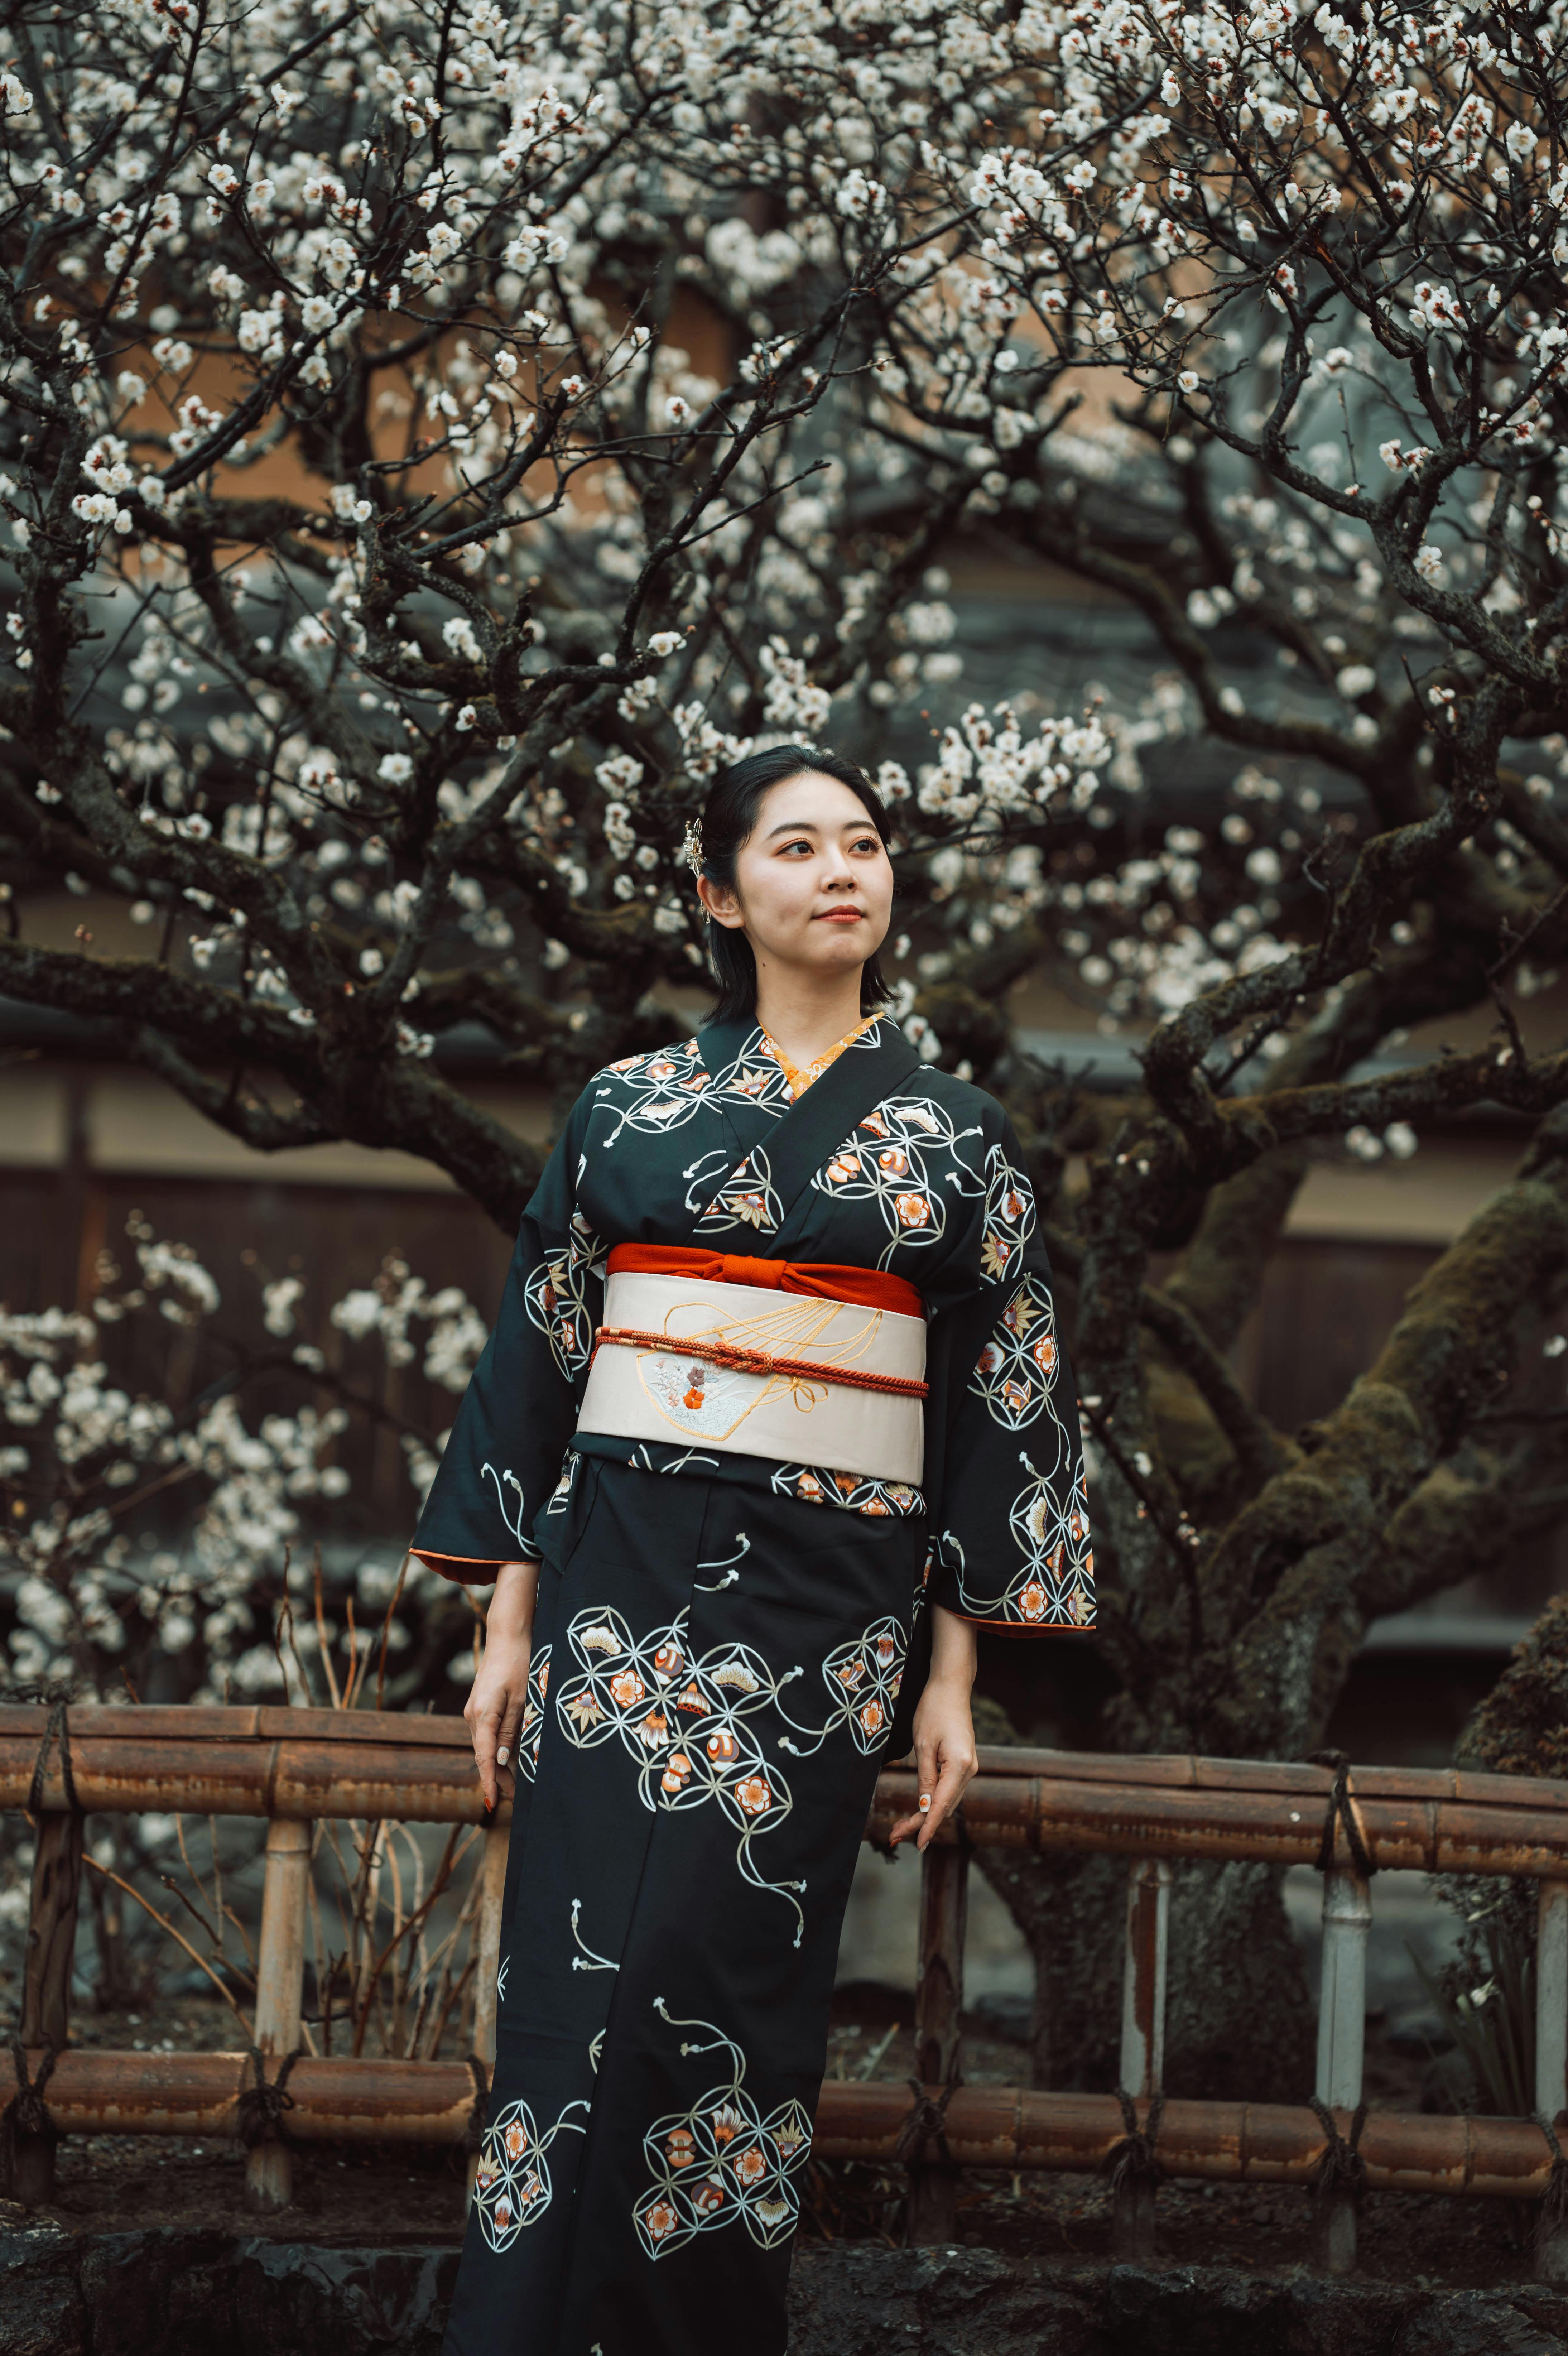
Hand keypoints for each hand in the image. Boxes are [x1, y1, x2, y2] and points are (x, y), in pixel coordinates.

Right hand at [464, 1560, 539, 1811]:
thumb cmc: (518, 1664)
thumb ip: (510, 1731)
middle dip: (497, 1778)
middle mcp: (472, 1716)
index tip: (491, 1804)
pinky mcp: (480, 1706)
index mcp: (481, 1716)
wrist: (508, 1636)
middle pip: (483, 1756)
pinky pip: (487, 1734)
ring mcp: (474, 1711)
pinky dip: (497, 1748)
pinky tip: (512, 1757)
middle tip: (517, 1797)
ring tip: (517, 1783)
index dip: (488, 1783)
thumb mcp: (521, 1700)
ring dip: (499, 1764)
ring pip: (485, 1746)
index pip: (482, 1758)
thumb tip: (501, 1760)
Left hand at [888, 1607, 978, 1849]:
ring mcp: (969, 1767)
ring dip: (927, 1815)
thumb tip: (925, 1807)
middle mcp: (969, 1770)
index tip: (917, 1844)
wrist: (951, 1687)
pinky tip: (920, 1809)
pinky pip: (949, 1789)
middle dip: (921, 1823)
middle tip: (894, 1836)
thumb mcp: (923, 1745)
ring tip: (901, 1828)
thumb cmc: (933, 1710)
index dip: (928, 1827)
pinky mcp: (964, 1763)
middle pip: (945, 1806)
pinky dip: (934, 1801)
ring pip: (947, 1800)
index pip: (942, 1805)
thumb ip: (925, 1778)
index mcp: (960, 1766)